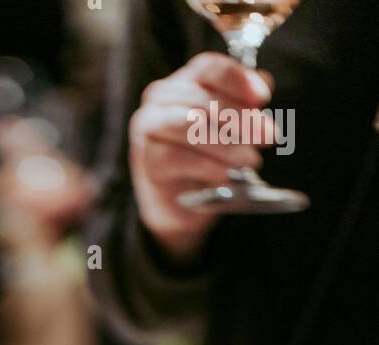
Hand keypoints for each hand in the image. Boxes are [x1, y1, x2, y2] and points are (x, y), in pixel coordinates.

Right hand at [128, 54, 274, 262]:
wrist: (179, 203)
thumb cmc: (204, 158)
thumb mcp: (229, 128)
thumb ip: (244, 103)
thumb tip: (262, 84)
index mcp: (184, 81)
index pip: (209, 69)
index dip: (237, 80)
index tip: (262, 98)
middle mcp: (161, 98)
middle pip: (202, 98)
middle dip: (240, 118)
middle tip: (268, 136)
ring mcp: (149, 127)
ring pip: (189, 126)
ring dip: (225, 144)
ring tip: (250, 160)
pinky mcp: (148, 158)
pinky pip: (177, 158)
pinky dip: (206, 166)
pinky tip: (226, 175)